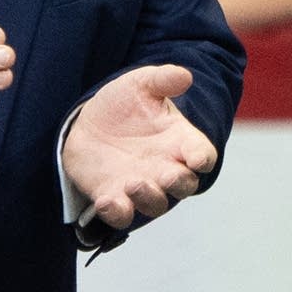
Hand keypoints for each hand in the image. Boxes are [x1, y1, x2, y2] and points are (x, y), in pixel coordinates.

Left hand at [61, 65, 218, 230]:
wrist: (89, 123)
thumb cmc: (125, 103)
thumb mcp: (141, 84)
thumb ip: (163, 79)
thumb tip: (185, 76)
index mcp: (180, 140)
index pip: (202, 154)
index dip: (203, 158)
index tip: (198, 158)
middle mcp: (165, 167)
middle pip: (184, 185)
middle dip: (179, 183)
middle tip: (168, 175)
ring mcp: (141, 186)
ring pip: (155, 204)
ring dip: (148, 197)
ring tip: (133, 183)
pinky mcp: (114, 197)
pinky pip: (121, 215)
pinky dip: (116, 213)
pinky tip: (106, 201)